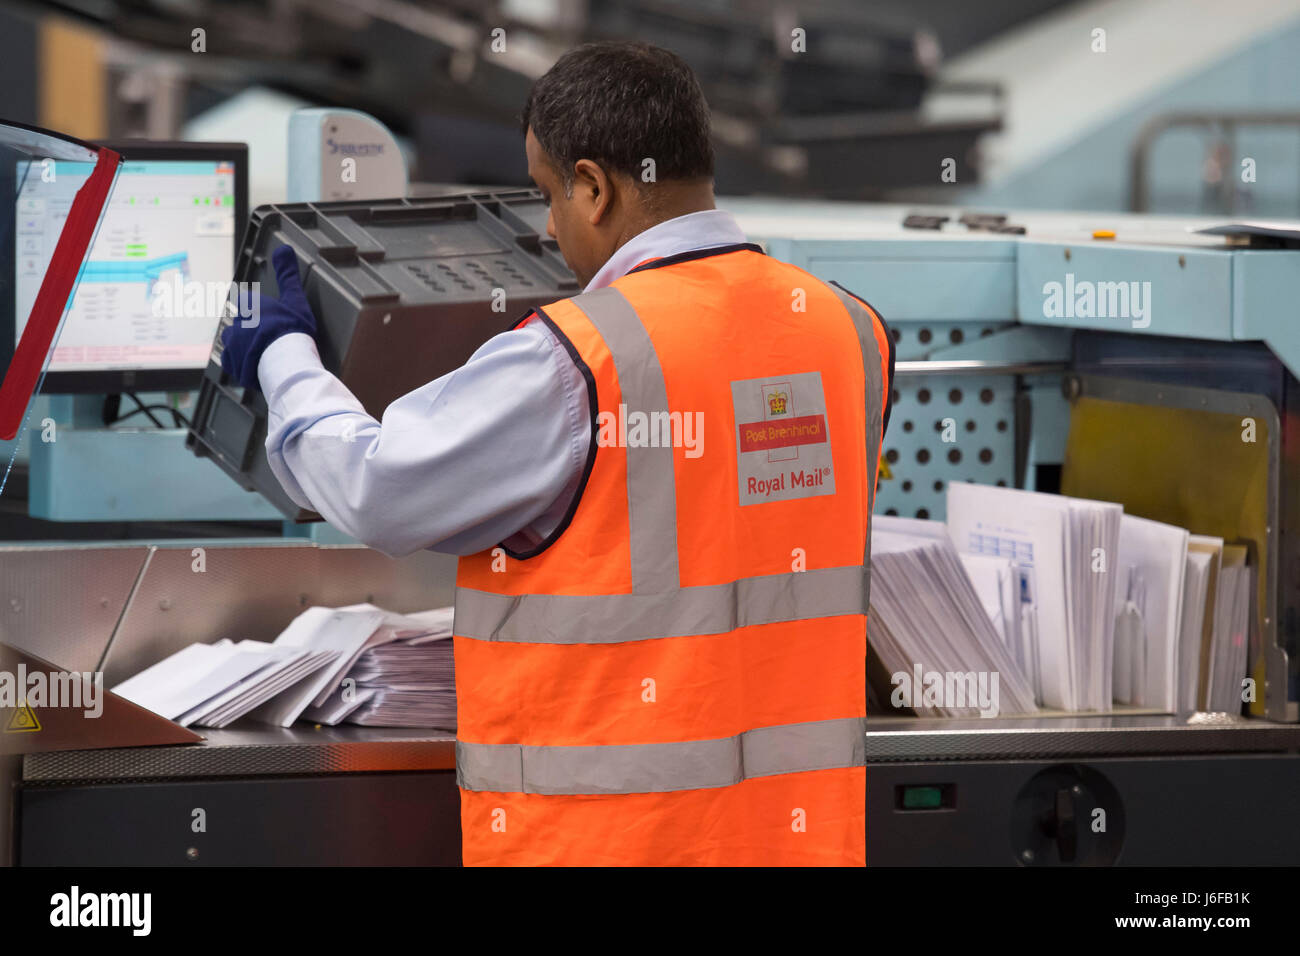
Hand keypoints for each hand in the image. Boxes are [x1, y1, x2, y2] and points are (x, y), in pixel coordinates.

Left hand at [221, 244, 316, 390]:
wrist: (287, 361)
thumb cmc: (292, 330)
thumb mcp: (295, 299)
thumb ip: (288, 275)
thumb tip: (284, 247)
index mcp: (250, 307)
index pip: (247, 304)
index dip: (257, 311)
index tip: (267, 319)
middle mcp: (236, 323)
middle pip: (239, 324)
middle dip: (250, 330)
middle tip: (268, 340)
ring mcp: (233, 345)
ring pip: (233, 343)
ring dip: (243, 346)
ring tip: (260, 355)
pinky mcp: (233, 365)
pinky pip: (231, 362)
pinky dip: (240, 364)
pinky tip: (252, 367)